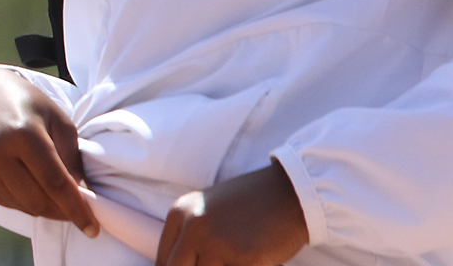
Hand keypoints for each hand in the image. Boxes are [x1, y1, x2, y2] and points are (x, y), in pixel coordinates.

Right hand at [0, 67, 99, 237]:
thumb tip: (83, 197)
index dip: (76, 208)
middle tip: (77, 208)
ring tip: (54, 191)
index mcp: (23, 134)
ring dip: (45, 207)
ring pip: (24, 207)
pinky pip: (8, 204)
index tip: (93, 228)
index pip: (55, 182)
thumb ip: (72, 159)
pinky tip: (30, 184)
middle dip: (63, 211)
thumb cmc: (28, 105)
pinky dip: (26, 201)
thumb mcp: (58, 120)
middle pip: (39, 201)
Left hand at [154, 163, 307, 265]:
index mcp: (179, 214)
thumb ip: (189, 237)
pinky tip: (253, 260)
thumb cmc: (249, 205)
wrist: (290, 193)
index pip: (163, 262)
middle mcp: (194, 227)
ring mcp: (219, 243)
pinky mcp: (246, 258)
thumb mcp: (206, 211)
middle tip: (218, 264)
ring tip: (236, 257)